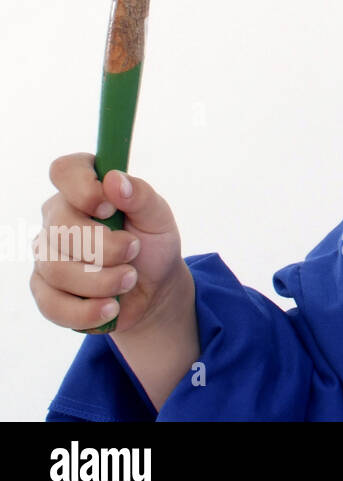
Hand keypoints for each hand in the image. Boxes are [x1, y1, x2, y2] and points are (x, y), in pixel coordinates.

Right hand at [31, 154, 189, 334]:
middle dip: (105, 247)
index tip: (110, 209)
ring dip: (102, 280)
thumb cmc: (153, 245)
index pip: (64, 171)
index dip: (83, 188)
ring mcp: (46, 254)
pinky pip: (52, 304)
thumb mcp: (159, 218)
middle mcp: (58, 217)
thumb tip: (115, 180)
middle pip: (60, 227)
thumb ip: (141, 196)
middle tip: (134, 252)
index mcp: (85, 189)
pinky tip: (111, 307)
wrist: (152, 290)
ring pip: (57, 268)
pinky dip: (87, 310)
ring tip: (129, 279)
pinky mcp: (44, 290)